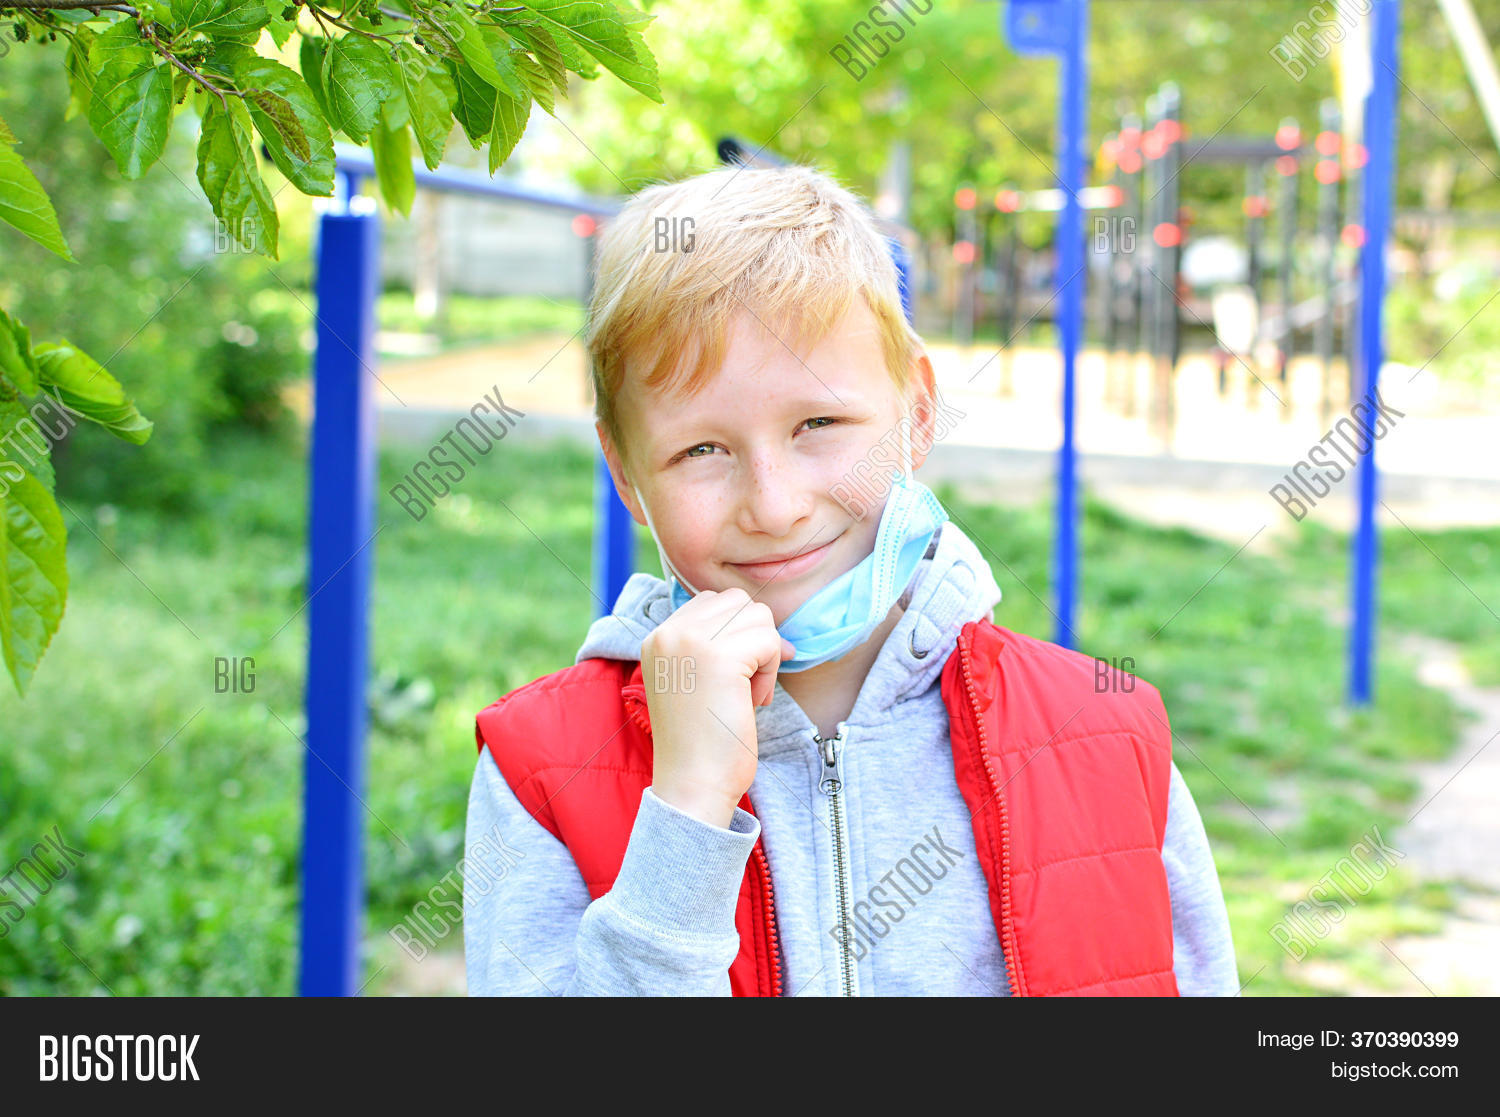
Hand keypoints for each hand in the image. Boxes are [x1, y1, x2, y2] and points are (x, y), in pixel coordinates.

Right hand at [641, 587, 795, 827]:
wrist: (692, 784)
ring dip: (765, 655)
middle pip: (739, 602)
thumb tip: (769, 621)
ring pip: (758, 617)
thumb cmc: (700, 741)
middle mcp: (669, 632)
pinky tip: (753, 702)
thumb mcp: (695, 679)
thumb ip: (716, 645)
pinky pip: (769, 641)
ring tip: (748, 694)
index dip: (738, 632)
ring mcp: (692, 641)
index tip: (739, 674)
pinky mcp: (721, 657)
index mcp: (658, 637)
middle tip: (746, 684)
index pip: (713, 602)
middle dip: (754, 639)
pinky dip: (771, 671)